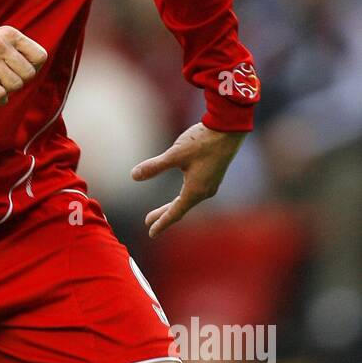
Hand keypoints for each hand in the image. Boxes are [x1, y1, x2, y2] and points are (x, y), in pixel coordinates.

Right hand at [0, 26, 47, 105]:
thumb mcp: (0, 38)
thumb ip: (19, 51)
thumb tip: (35, 71)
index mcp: (9, 33)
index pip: (40, 56)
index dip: (35, 67)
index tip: (22, 70)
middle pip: (29, 73)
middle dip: (21, 81)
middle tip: (8, 79)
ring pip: (15, 85)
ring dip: (9, 90)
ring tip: (0, 85)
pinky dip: (0, 99)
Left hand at [131, 123, 245, 237]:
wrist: (228, 129)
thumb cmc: (202, 142)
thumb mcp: (174, 154)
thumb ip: (154, 167)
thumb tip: (133, 176)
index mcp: (195, 190)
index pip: (175, 212)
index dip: (161, 223)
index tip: (151, 233)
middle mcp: (204, 191)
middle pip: (181, 208)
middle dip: (164, 215)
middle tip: (148, 223)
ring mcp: (210, 184)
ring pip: (188, 200)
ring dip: (174, 206)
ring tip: (161, 212)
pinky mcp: (213, 176)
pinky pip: (195, 193)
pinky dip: (183, 198)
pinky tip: (182, 194)